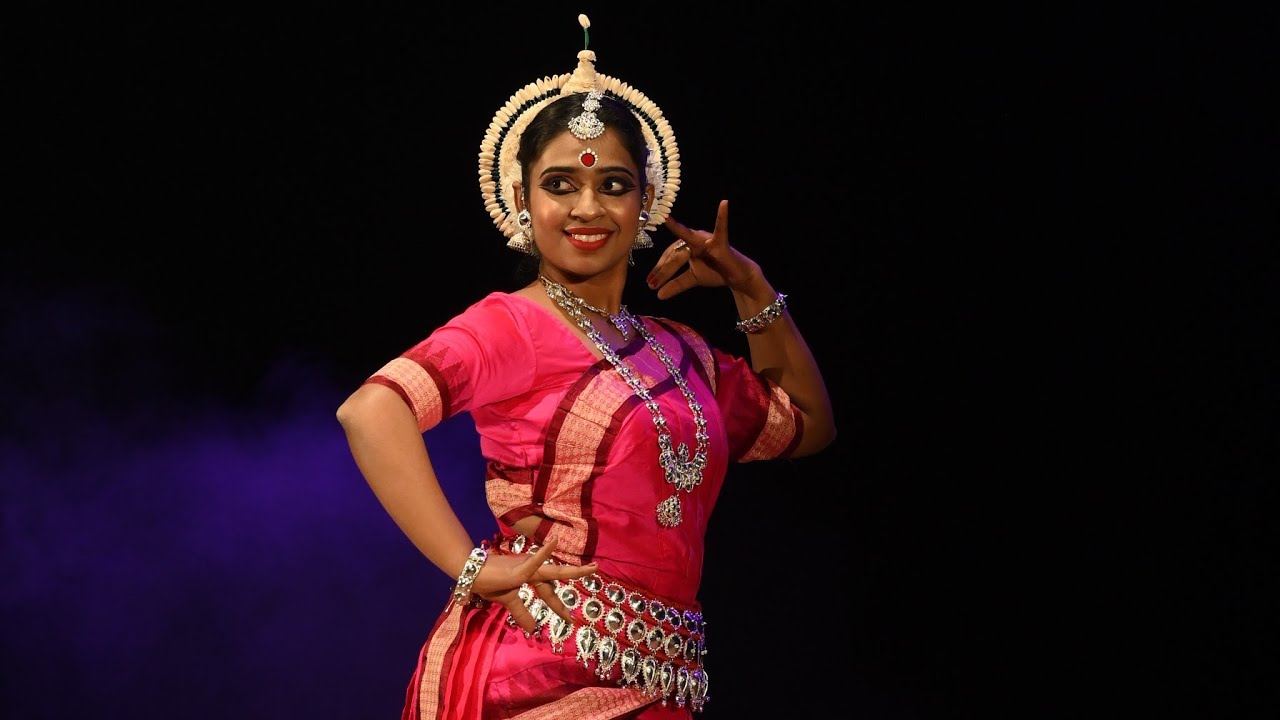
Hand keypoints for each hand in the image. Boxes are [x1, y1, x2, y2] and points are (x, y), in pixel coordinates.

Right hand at [469, 537, 597, 632]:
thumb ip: (521, 612)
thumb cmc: (489, 582)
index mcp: (531, 579)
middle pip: (558, 575)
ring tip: (591, 566)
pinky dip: (543, 555)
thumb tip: (532, 629)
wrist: (470, 572)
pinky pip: (533, 564)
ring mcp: (526, 568)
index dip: (560, 607)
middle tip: (595, 569)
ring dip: (572, 569)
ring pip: (553, 570)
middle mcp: (532, 571)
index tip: (572, 620)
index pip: (549, 594)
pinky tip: (554, 543)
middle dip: (577, 574)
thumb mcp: (508, 601)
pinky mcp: (517, 569)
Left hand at [649, 199, 760, 299]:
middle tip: (651, 283)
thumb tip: (658, 295)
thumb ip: (676, 285)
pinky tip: (724, 204)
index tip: (650, 283)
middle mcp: (694, 239)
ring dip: (673, 262)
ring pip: (686, 247)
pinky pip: (721, 228)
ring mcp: (706, 239)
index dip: (659, 269)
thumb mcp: (692, 279)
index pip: (669, 256)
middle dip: (663, 269)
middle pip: (674, 253)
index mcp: (687, 245)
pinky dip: (722, 216)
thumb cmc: (716, 272)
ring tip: (661, 269)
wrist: (737, 278)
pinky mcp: (720, 242)